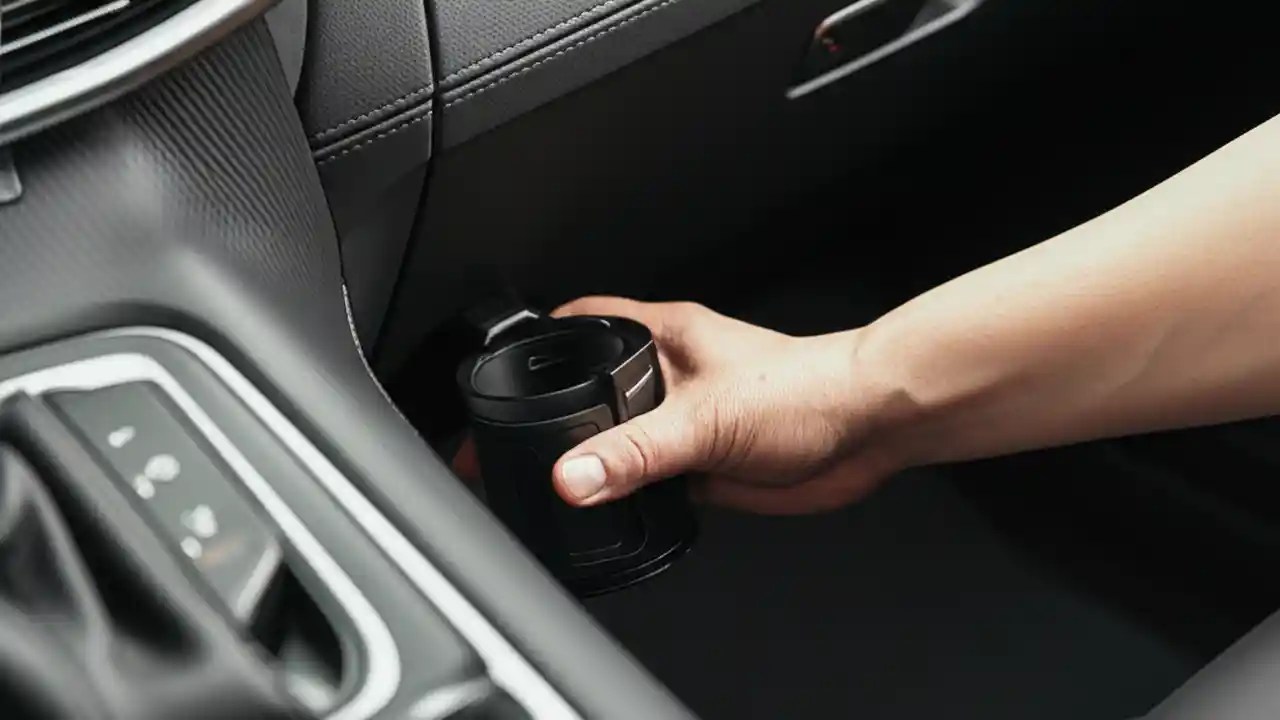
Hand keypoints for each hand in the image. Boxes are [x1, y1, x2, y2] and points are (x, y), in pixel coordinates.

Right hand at [546, 297, 901, 513]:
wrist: (867, 429)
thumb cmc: (806, 389)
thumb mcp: (705, 419)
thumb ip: (635, 452)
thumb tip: (572, 476)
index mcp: (660, 337)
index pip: (579, 326)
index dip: (535, 346)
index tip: (497, 377)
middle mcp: (668, 375)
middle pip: (591, 392)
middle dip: (556, 420)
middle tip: (514, 451)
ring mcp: (684, 420)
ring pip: (621, 442)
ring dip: (598, 465)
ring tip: (558, 488)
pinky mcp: (703, 462)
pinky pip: (651, 481)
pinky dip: (633, 498)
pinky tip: (620, 512)